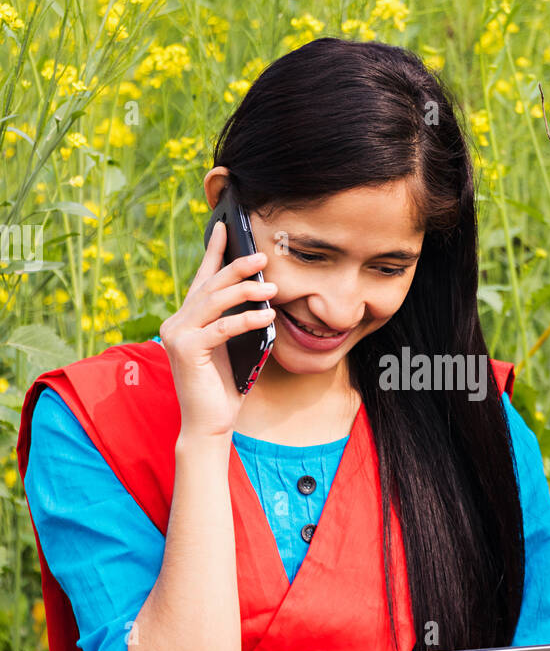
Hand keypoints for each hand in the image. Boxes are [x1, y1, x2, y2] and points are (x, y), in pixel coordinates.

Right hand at [159, 220, 277, 440]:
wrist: (208, 423)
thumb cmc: (223, 386)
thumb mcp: (233, 347)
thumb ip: (237, 321)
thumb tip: (261, 295)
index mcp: (187, 318)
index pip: (202, 278)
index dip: (215, 251)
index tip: (227, 226)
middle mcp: (177, 321)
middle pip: (210, 285)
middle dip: (237, 266)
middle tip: (263, 255)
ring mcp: (178, 335)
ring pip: (215, 301)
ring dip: (246, 290)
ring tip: (272, 286)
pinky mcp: (186, 350)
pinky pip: (222, 328)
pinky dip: (247, 319)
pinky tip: (267, 315)